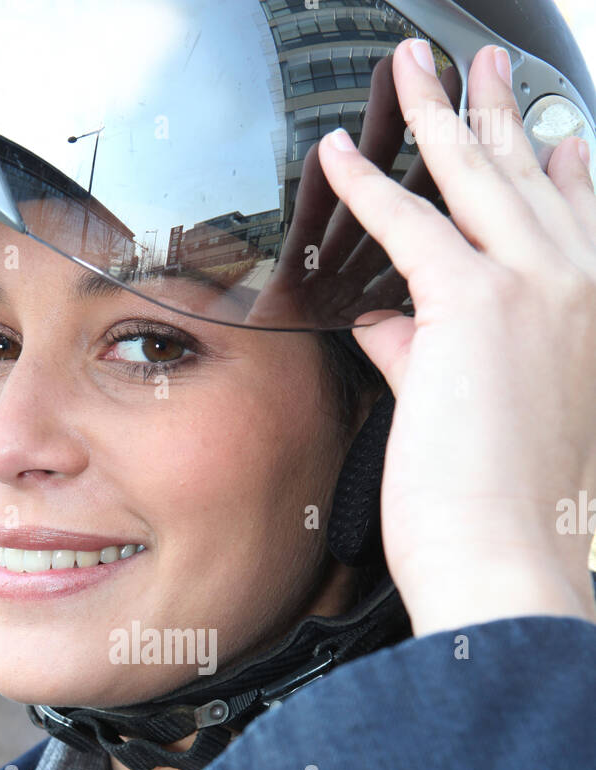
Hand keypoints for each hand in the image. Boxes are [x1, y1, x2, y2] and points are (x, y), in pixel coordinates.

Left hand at [317, 39, 595, 636]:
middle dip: (501, 113)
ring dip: (438, 114)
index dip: (561, 175)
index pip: (580, 225)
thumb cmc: (512, 519)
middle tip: (480, 66)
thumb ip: (435, 359)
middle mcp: (582, 293)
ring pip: (478, 178)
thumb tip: (386, 322)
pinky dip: (366, 186)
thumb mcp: (496, 420)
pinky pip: (409, 224)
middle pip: (532, 181)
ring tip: (412, 68)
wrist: (513, 565)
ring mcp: (536, 290)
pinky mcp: (475, 305)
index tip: (555, 141)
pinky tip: (336, 154)